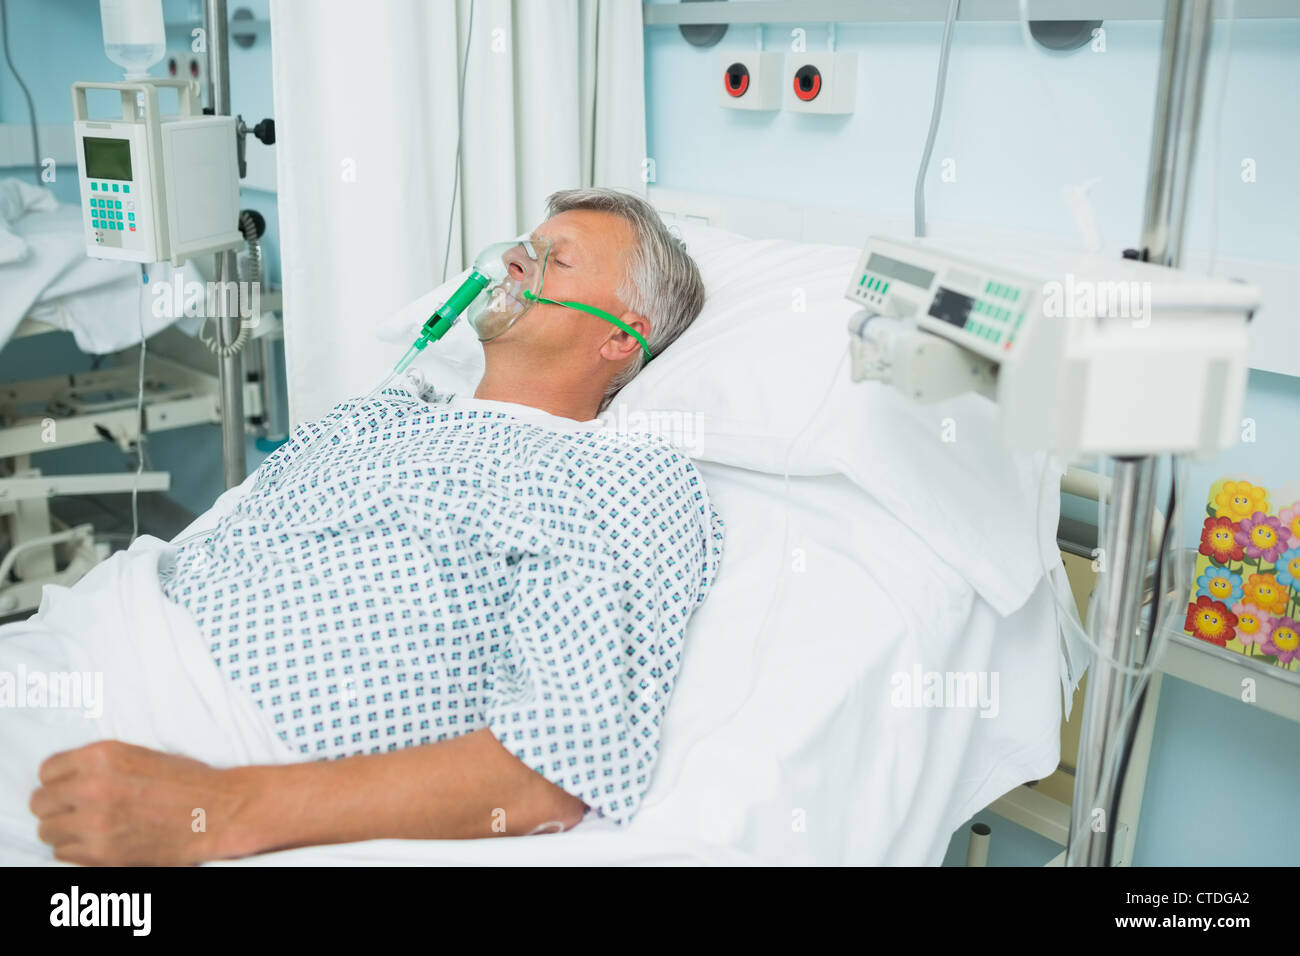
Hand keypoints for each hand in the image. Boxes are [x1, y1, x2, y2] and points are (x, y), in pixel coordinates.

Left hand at [29, 740, 252, 865]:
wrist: (218, 811)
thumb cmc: (186, 781)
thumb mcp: (138, 755)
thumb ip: (98, 765)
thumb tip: (66, 780)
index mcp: (102, 756)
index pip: (47, 770)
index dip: (58, 779)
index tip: (68, 786)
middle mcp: (92, 788)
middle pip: (40, 802)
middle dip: (56, 805)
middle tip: (76, 808)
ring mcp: (94, 823)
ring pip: (47, 831)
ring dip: (64, 829)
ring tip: (88, 825)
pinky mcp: (101, 853)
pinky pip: (63, 854)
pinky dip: (76, 849)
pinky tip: (99, 840)